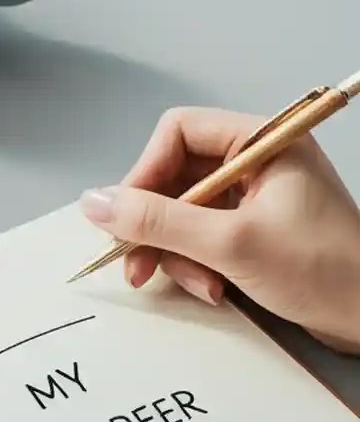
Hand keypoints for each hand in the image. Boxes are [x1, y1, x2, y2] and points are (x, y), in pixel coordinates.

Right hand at [80, 106, 359, 353]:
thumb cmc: (327, 272)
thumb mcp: (229, 244)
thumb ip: (157, 222)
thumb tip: (94, 203)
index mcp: (263, 142)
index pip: (177, 133)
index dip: (145, 173)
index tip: (127, 216)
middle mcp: (257, 162)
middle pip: (174, 177)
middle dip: (156, 226)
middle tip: (138, 263)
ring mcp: (256, 198)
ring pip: (182, 213)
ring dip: (177, 253)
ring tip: (196, 283)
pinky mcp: (255, 232)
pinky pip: (201, 238)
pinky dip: (197, 265)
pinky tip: (214, 288)